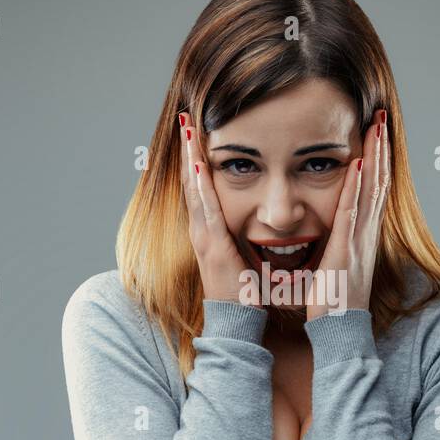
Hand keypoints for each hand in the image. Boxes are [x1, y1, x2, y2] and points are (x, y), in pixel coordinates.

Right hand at [178, 112, 255, 304]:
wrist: (237, 321)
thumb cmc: (244, 291)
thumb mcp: (242, 254)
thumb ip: (242, 236)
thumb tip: (254, 221)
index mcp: (209, 230)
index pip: (199, 186)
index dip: (195, 158)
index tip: (195, 131)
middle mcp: (201, 230)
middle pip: (190, 181)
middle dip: (187, 149)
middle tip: (185, 118)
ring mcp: (203, 237)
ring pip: (193, 190)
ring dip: (189, 158)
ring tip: (187, 130)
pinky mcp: (212, 246)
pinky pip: (205, 210)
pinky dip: (199, 187)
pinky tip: (197, 166)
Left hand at [305, 109, 389, 320]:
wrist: (339, 329)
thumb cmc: (333, 300)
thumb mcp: (336, 263)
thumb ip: (336, 243)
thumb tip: (329, 229)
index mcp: (361, 234)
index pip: (373, 188)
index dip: (377, 159)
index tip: (375, 132)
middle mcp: (366, 233)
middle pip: (378, 181)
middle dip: (380, 148)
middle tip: (380, 116)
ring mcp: (359, 240)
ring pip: (370, 190)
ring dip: (375, 157)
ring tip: (375, 128)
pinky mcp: (347, 250)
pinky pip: (352, 213)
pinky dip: (357, 189)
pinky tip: (359, 166)